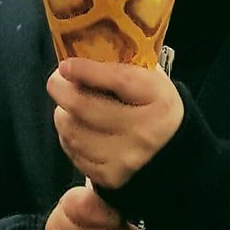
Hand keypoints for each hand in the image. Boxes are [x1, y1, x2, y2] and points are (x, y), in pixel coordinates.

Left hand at [46, 57, 182, 190]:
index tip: (66, 65)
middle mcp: (142, 131)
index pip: (118, 81)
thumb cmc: (154, 105)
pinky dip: (68, 138)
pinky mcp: (111, 177)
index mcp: (156, 98)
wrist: (173, 152)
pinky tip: (75, 128)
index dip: (87, 71)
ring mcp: (126, 158)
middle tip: (55, 81)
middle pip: (88, 108)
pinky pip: (76, 154)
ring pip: (75, 133)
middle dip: (62, 91)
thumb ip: (123, 65)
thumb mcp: (152, 78)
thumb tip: (83, 51)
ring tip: (65, 106)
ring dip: (62, 115)